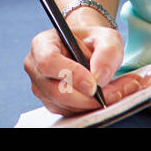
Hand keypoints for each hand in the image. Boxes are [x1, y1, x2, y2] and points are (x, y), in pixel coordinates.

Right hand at [24, 10, 141, 114]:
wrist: (88, 50)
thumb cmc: (92, 41)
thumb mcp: (106, 37)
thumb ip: (107, 52)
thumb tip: (99, 78)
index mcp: (43, 44)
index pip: (48, 62)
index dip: (71, 74)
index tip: (93, 83)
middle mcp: (36, 67)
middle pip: (55, 90)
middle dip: (87, 96)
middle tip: (113, 92)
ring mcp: (41, 88)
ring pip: (64, 105)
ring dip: (92, 103)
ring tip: (115, 91)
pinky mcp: (51, 103)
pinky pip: (70, 112)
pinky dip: (89, 108)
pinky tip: (103, 96)